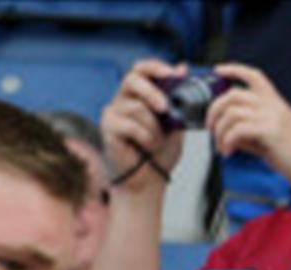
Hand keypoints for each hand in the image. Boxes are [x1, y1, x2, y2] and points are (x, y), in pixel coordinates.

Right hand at [99, 60, 187, 195]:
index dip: (155, 67)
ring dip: (154, 128)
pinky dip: (146, 138)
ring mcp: (113, 112)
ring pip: (137, 108)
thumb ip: (179, 99)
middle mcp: (123, 99)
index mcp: (140, 94)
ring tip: (156, 142)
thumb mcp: (176, 123)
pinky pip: (131, 125)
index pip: (142, 69)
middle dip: (152, 92)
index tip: (172, 73)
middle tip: (165, 109)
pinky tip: (146, 147)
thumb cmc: (161, 152)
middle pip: (132, 80)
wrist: (150, 180)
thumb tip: (183, 67)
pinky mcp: (107, 127)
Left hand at [204, 63, 290, 193]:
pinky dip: (227, 142)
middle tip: (210, 127)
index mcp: (277, 104)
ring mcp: (272, 116)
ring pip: (231, 112)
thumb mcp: (271, 138)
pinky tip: (229, 152)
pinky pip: (236, 130)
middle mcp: (274, 105)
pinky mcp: (269, 130)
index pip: (254, 76)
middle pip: (233, 94)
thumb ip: (249, 131)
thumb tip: (227, 133)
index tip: (218, 70)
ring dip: (219, 130)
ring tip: (221, 146)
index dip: (234, 69)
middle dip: (214, 109)